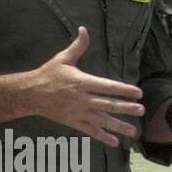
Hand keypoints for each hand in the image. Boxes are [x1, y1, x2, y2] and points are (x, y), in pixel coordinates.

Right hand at [26, 27, 144, 145]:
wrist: (30, 93)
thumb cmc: (48, 74)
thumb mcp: (62, 59)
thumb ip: (77, 47)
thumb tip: (84, 29)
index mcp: (81, 82)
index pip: (107, 86)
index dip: (123, 90)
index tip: (138, 93)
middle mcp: (82, 98)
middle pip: (108, 104)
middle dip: (126, 108)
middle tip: (141, 110)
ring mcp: (78, 112)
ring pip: (102, 120)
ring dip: (118, 126)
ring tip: (133, 131)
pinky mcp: (73, 122)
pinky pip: (90, 130)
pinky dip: (102, 137)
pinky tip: (115, 142)